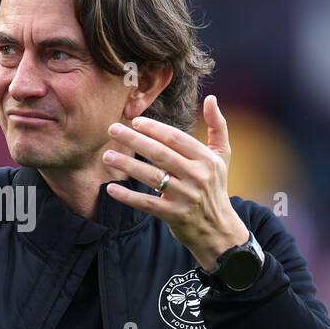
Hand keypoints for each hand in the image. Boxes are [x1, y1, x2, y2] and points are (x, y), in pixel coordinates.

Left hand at [102, 95, 249, 270]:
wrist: (218, 229)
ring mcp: (185, 197)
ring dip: (126, 165)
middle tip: (112, 129)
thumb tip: (210, 99)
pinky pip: (146, 203)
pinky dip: (128, 196)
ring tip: (107, 155)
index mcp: (207, 160)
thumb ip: (218, 127)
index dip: (154, 129)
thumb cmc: (215, 187)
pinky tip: (110, 188)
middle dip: (134, 140)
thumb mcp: (222, 157)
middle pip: (160, 154)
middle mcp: (197, 177)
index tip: (134, 121)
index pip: (176, 139)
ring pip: (151, 177)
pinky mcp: (174, 215)